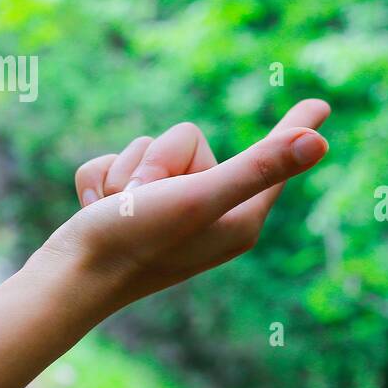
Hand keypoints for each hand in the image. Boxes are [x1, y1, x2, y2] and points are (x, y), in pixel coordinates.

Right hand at [37, 99, 330, 306]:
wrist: (66, 281)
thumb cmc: (135, 242)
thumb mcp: (203, 197)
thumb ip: (258, 168)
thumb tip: (320, 143)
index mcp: (240, 218)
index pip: (274, 162)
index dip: (294, 130)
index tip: (320, 106)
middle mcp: (211, 215)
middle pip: (189, 140)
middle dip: (157, 160)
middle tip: (144, 203)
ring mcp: (171, 214)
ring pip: (149, 149)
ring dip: (125, 172)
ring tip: (119, 212)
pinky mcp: (134, 211)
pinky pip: (119, 163)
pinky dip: (102, 181)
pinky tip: (97, 213)